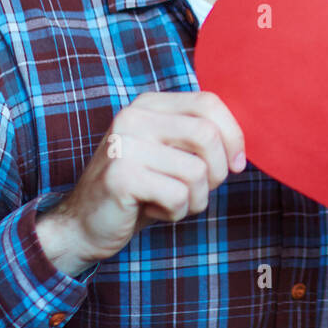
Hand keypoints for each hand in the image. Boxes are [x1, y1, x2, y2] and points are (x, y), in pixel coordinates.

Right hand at [38, 91, 245, 275]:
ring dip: (195, 198)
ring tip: (171, 201)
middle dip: (218, 171)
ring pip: (197, 171)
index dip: (234, 135)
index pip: (210, 103)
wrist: (83, 225)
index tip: (237, 165)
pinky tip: (152, 211)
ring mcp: (124, 143)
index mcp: (150, 104)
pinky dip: (175, 213)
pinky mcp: (120, 175)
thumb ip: (200, 138)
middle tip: (201, 190)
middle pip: (208, 135)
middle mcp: (134, 116)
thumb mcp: (171, 155)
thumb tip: (244, 143)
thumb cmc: (140, 190)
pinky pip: (178, 195)